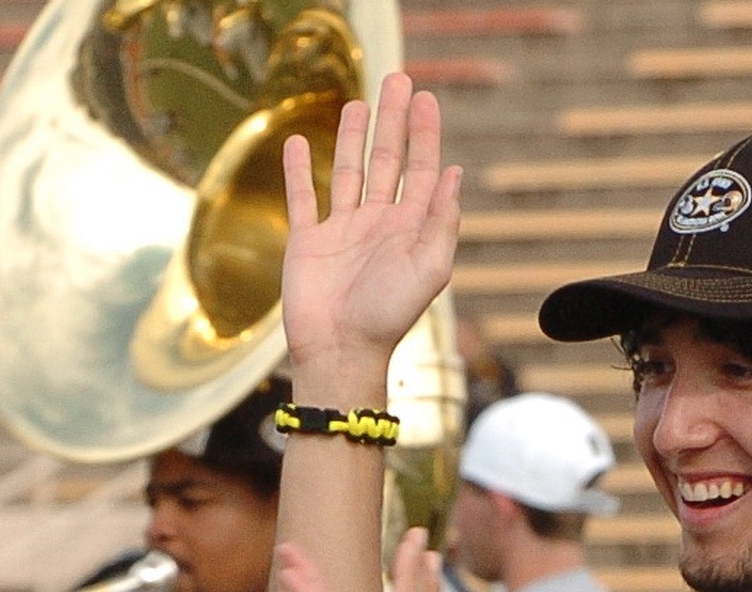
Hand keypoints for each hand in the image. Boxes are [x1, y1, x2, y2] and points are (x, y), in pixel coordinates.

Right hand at [280, 74, 462, 381]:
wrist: (339, 350)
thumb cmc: (387, 317)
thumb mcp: (429, 268)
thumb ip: (442, 221)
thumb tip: (454, 173)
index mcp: (409, 230)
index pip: (420, 171)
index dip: (425, 135)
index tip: (426, 99)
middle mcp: (377, 225)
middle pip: (387, 161)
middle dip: (393, 122)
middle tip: (398, 81)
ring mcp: (341, 232)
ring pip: (348, 172)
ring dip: (352, 138)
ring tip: (357, 104)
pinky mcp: (308, 242)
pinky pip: (303, 199)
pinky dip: (299, 171)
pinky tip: (297, 144)